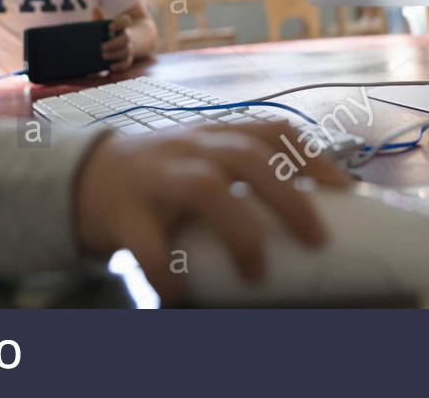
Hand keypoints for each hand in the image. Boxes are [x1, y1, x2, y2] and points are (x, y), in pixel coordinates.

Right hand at [72, 121, 352, 303]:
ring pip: (205, 187)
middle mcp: (191, 146)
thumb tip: (312, 223)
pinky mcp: (124, 210)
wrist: (84, 176)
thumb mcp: (203, 161)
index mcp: (217, 134)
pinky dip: (168, 272)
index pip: (272, 131)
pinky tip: (181, 297)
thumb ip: (243, 176)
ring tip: (257, 272)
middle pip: (249, 156)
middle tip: (317, 239)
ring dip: (239, 229)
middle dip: (290, 195)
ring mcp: (157, 175)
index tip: (345, 191)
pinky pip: (149, 243)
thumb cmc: (162, 177)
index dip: (313, 157)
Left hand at [94, 6, 134, 70]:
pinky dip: (119, 66)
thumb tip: (95, 9)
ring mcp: (129, 48)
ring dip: (115, 54)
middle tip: (102, 46)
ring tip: (103, 55)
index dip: (119, 23)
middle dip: (114, 43)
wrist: (132, 39)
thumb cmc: (113, 31)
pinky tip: (110, 67)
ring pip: (126, 52)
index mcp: (125, 25)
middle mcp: (128, 36)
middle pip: (125, 39)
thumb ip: (101, 18)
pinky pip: (126, 63)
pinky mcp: (127, 58)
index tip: (109, 27)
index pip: (126, 21)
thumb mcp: (108, 23)